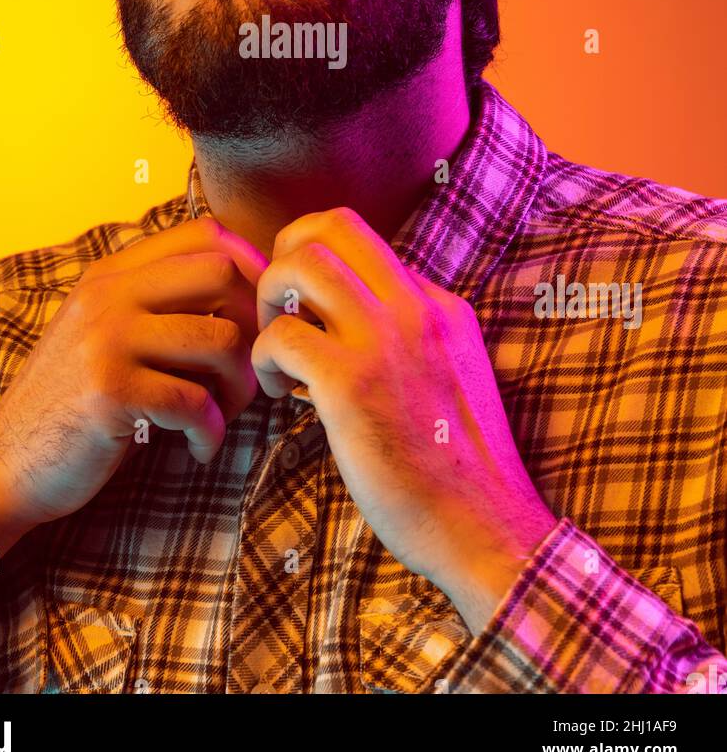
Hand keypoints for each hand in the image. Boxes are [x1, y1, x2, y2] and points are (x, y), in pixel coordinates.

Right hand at [0, 219, 268, 539]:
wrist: (6, 460)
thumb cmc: (72, 400)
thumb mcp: (104, 330)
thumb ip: (156, 302)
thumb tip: (245, 289)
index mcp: (112, 274)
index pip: (204, 234)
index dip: (249, 267)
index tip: (257, 315)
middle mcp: (109, 295)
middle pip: (222, 275)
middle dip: (252, 326)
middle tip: (244, 370)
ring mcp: (107, 340)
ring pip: (220, 340)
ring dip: (238, 387)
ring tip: (220, 414)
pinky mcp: (110, 392)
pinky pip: (195, 402)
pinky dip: (209, 433)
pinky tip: (198, 447)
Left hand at [251, 207, 557, 635]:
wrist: (486, 527)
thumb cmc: (460, 467)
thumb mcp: (452, 374)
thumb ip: (413, 337)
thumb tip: (354, 319)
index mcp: (441, 304)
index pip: (363, 240)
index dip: (320, 265)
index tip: (308, 309)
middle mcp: (416, 307)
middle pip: (331, 224)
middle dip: (286, 255)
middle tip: (280, 311)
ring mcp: (385, 342)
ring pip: (300, 263)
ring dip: (269, 300)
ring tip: (278, 350)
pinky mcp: (352, 385)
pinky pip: (281, 336)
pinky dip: (265, 359)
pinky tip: (284, 394)